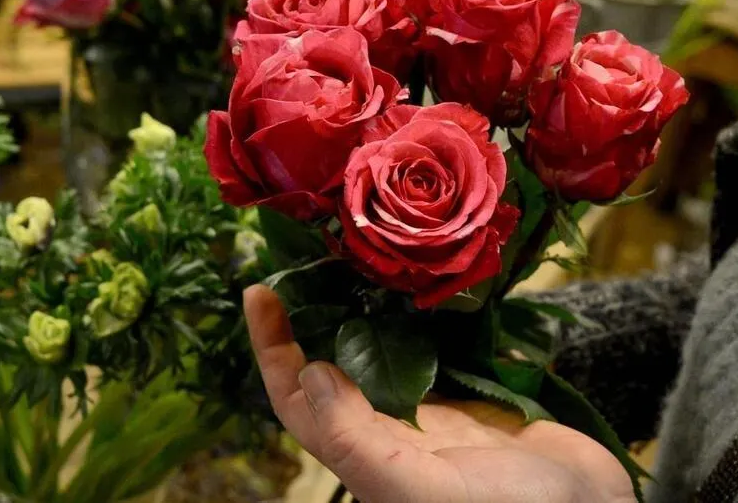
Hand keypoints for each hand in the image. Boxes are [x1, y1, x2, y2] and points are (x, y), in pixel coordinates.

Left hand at [245, 285, 635, 502]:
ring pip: (385, 350)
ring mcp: (437, 410)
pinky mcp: (478, 393)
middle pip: (335, 366)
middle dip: (314, 316)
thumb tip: (311, 370)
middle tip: (306, 257)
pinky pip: (440, 346)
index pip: (299, 400)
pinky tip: (423, 279)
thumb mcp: (418, 488)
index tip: (259, 291)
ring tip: (357, 257)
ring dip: (367, 308)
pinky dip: (426, 314)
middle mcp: (394, 431)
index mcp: (368, 457)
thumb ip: (356, 440)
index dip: (272, 349)